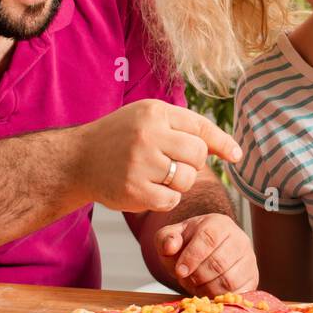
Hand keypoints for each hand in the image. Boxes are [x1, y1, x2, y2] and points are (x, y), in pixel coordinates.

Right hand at [79, 99, 241, 212]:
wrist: (77, 160)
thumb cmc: (121, 137)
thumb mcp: (148, 119)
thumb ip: (183, 127)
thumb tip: (227, 147)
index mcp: (154, 112)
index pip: (200, 127)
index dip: (223, 142)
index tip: (236, 155)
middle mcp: (147, 135)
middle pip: (197, 155)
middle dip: (192, 163)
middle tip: (173, 163)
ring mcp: (139, 163)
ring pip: (187, 179)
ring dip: (179, 182)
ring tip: (158, 175)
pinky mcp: (134, 190)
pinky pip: (171, 200)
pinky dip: (166, 198)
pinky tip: (149, 189)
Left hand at [155, 213, 258, 296]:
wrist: (207, 254)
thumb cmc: (189, 245)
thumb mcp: (172, 238)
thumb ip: (165, 238)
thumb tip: (170, 246)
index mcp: (219, 224)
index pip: (209, 238)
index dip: (192, 257)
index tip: (180, 271)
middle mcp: (239, 239)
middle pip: (220, 262)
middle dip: (198, 275)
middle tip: (187, 279)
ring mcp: (249, 259)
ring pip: (230, 280)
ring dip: (207, 288)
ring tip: (197, 284)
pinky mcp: (252, 278)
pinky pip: (239, 293)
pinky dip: (220, 297)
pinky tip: (209, 291)